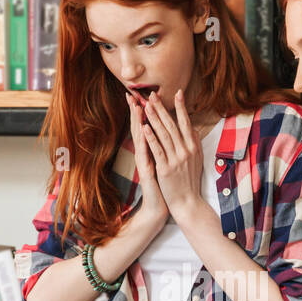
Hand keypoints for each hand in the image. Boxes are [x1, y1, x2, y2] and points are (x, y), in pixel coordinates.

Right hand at [127, 90, 168, 232]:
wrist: (162, 205)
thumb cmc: (164, 184)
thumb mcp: (165, 162)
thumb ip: (164, 148)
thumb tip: (169, 134)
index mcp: (151, 150)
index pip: (146, 126)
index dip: (144, 111)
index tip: (143, 95)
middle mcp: (145, 154)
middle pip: (140, 128)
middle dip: (136, 111)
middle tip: (132, 95)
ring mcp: (145, 161)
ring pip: (140, 137)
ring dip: (138, 121)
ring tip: (136, 106)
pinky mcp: (147, 170)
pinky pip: (145, 152)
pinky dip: (144, 139)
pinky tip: (143, 129)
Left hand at [139, 88, 208, 222]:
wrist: (187, 203)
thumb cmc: (189, 182)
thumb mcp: (197, 160)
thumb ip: (193, 143)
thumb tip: (191, 128)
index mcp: (193, 147)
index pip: (186, 123)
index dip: (181, 108)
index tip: (177, 93)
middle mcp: (186, 151)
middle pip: (173, 125)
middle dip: (162, 108)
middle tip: (153, 95)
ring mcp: (176, 160)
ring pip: (164, 135)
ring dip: (154, 118)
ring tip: (146, 105)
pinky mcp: (166, 169)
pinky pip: (157, 150)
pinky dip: (151, 137)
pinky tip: (144, 127)